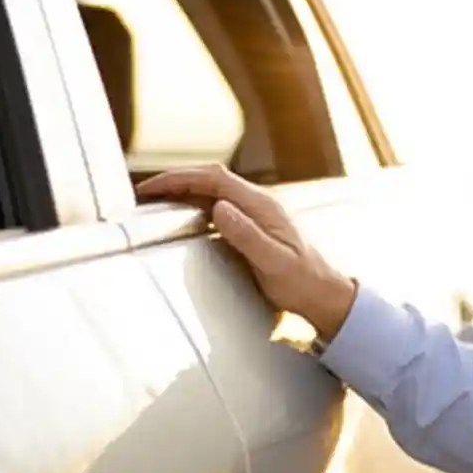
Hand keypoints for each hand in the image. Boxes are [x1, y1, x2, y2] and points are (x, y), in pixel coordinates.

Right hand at [135, 164, 356, 339]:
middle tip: (146, 192)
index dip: (181, 178)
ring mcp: (259, 213)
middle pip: (212, 179)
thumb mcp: (273, 262)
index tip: (153, 187)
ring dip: (186, 191)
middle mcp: (261, 203)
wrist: (326, 294)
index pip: (215, 179)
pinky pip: (222, 206)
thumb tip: (218, 208)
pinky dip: (198, 205)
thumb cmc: (303, 282)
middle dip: (177, 180)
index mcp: (263, 206)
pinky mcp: (257, 226)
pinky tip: (186, 217)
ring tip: (158, 201)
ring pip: (216, 191)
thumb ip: (246, 235)